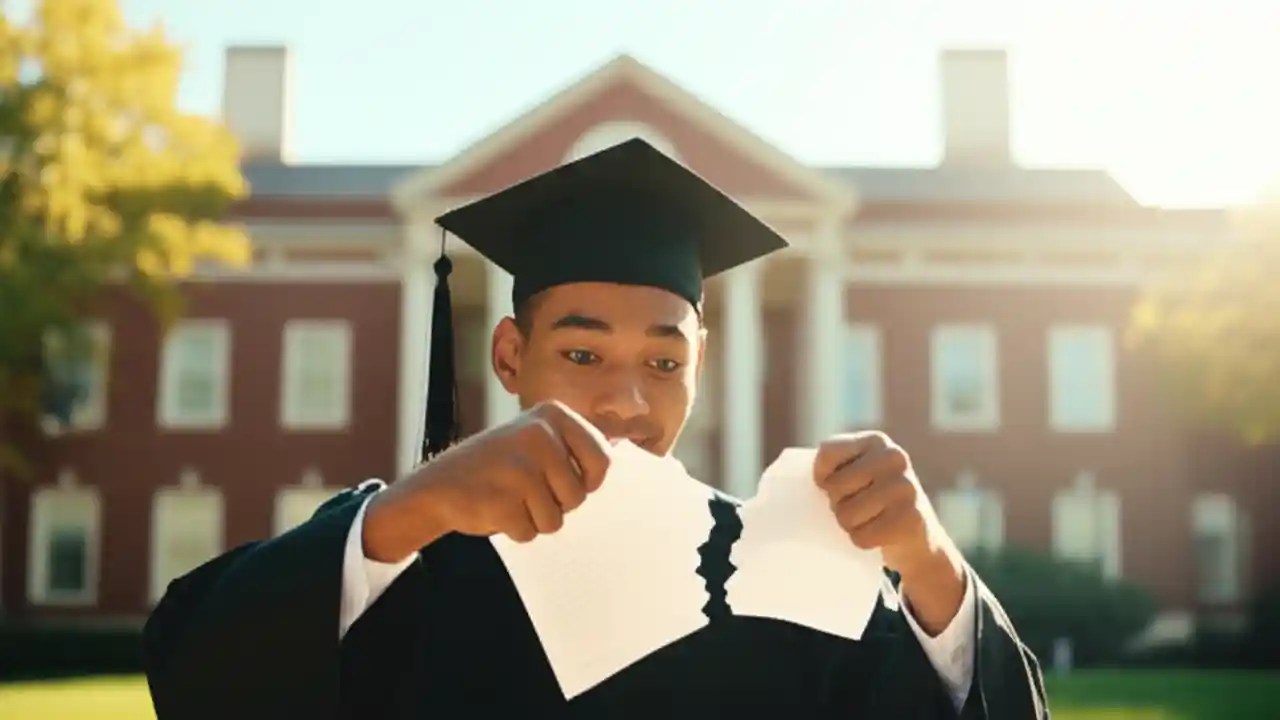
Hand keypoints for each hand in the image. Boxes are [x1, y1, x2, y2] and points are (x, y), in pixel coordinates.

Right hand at [363, 401, 611, 560]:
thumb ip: (578, 445)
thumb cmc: (501, 467)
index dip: (587, 483)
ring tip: (510, 498)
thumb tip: (640, 451)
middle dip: (557, 504)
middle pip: (579, 495)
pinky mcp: (502, 499)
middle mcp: (538, 434)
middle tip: (527, 489)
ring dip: (534, 518)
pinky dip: (515, 530)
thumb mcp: (540, 440)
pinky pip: (529, 531)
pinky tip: (495, 509)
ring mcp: (519, 467)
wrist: (440, 486)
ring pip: (556, 519)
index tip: (563, 481)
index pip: (603, 461)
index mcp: (554, 415)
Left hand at [813, 431, 965, 633]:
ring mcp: (906, 487)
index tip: (830, 486)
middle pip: (834, 488)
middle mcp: (894, 457)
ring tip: (870, 520)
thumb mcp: (857, 475)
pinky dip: (864, 542)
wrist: (919, 537)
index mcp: (876, 440)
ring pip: (846, 515)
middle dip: (838, 504)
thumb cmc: (873, 503)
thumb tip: (772, 496)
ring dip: (850, 526)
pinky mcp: (911, 519)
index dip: (820, 477)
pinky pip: (862, 537)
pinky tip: (881, 535)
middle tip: (858, 507)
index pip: (825, 454)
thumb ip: (831, 470)